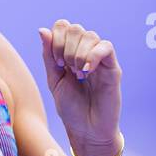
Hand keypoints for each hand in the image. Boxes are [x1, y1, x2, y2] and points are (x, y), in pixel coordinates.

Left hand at [37, 19, 122, 155]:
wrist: (86, 130)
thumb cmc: (71, 107)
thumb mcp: (54, 80)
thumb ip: (48, 56)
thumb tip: (42, 30)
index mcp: (71, 52)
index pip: (64, 26)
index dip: (56, 39)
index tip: (56, 63)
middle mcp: (87, 52)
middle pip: (76, 28)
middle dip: (65, 47)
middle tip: (65, 68)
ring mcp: (100, 59)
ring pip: (90, 35)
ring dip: (77, 54)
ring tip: (77, 75)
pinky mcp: (113, 68)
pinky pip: (106, 47)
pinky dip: (92, 56)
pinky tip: (85, 72)